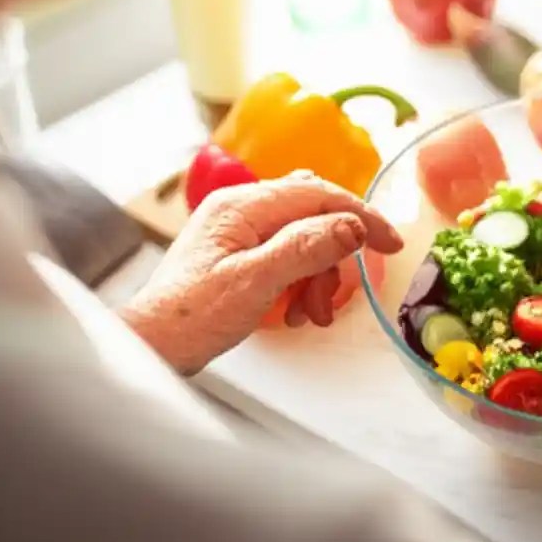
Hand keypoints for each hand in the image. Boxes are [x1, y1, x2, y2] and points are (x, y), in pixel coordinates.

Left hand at [120, 172, 402, 373]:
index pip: (319, 194)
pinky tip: (294, 312)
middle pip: (314, 214)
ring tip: (309, 314)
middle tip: (333, 299)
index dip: (361, 216)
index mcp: (242, 206)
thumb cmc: (190, 317)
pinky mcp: (238, 253)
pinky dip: (301, 283)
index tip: (391, 244)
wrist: (151, 346)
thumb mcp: (255, 283)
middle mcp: (240, 208)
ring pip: (305, 238)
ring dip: (318, 277)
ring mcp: (238, 230)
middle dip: (334, 256)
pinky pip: (288, 256)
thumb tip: (352, 225)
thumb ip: (305, 248)